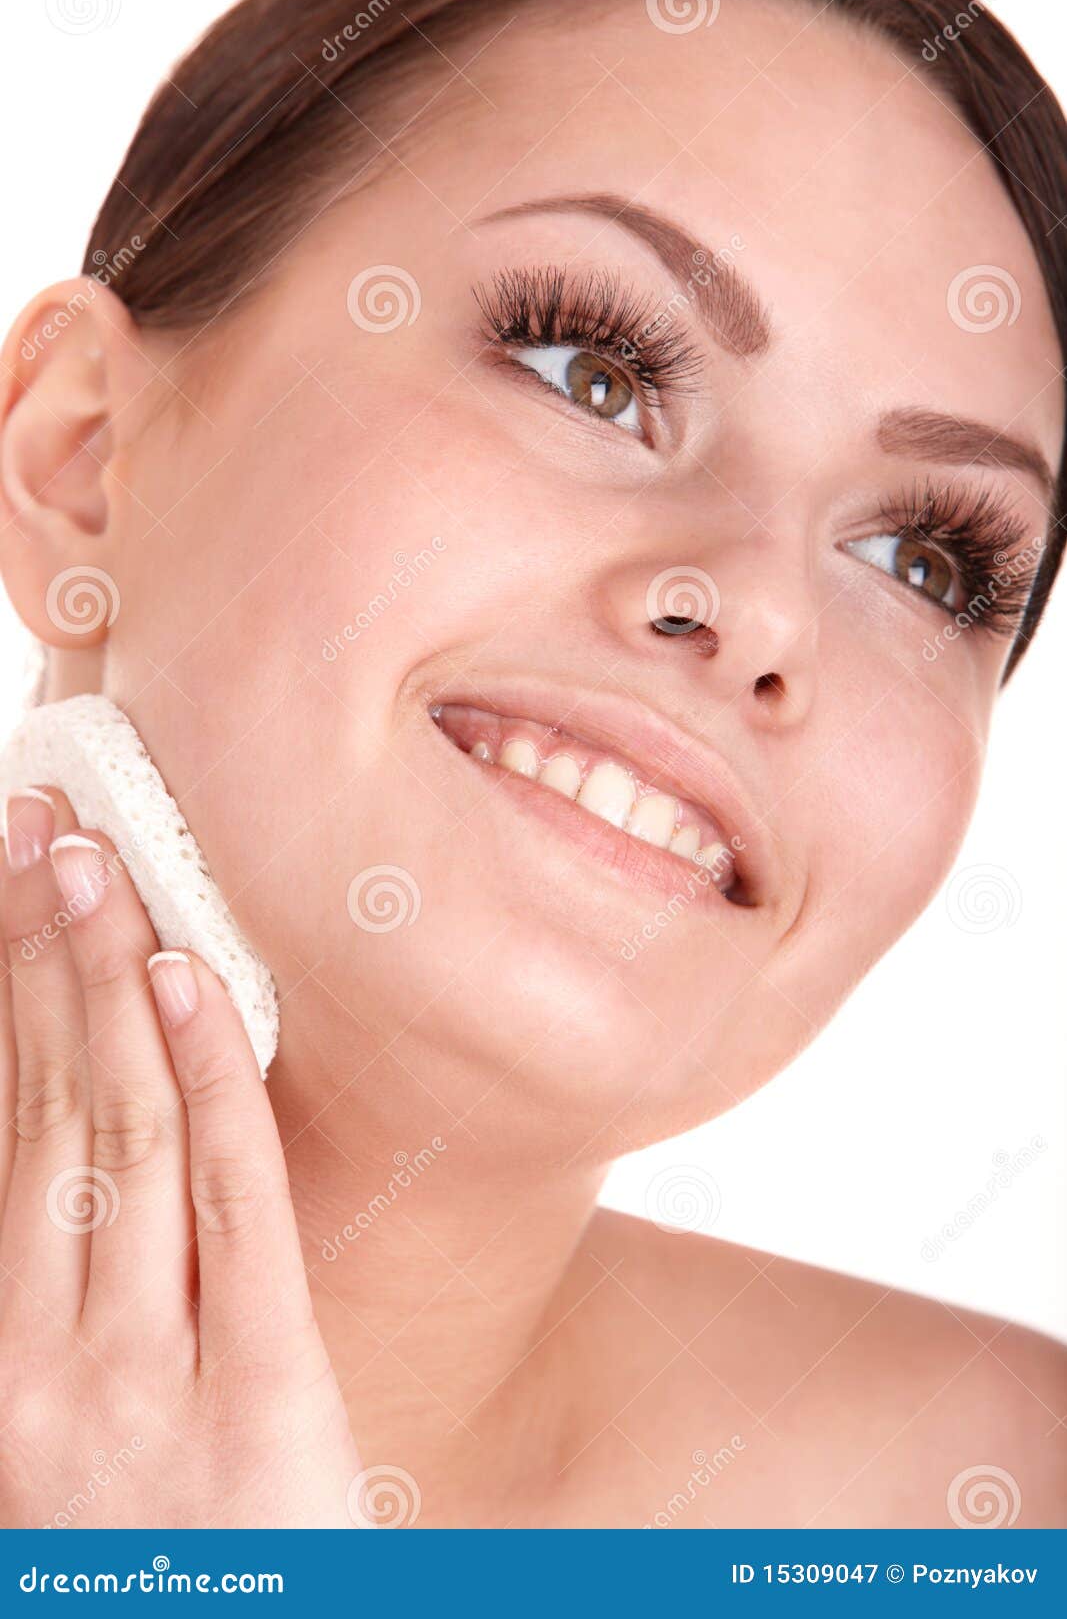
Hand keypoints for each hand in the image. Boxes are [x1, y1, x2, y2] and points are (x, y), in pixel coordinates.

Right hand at [0, 787, 363, 1527]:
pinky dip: (206, 1078)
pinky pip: (228, 1204)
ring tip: (95, 863)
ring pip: (117, 1134)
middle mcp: (39, 1365)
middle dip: (31, 957)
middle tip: (37, 830)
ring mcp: (142, 1379)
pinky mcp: (257, 1392)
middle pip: (37, 1111)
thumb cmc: (149, 1563)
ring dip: (100, 983)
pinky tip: (181, 979)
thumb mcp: (63, 1434)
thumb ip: (54, 1294)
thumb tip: (51, 1129)